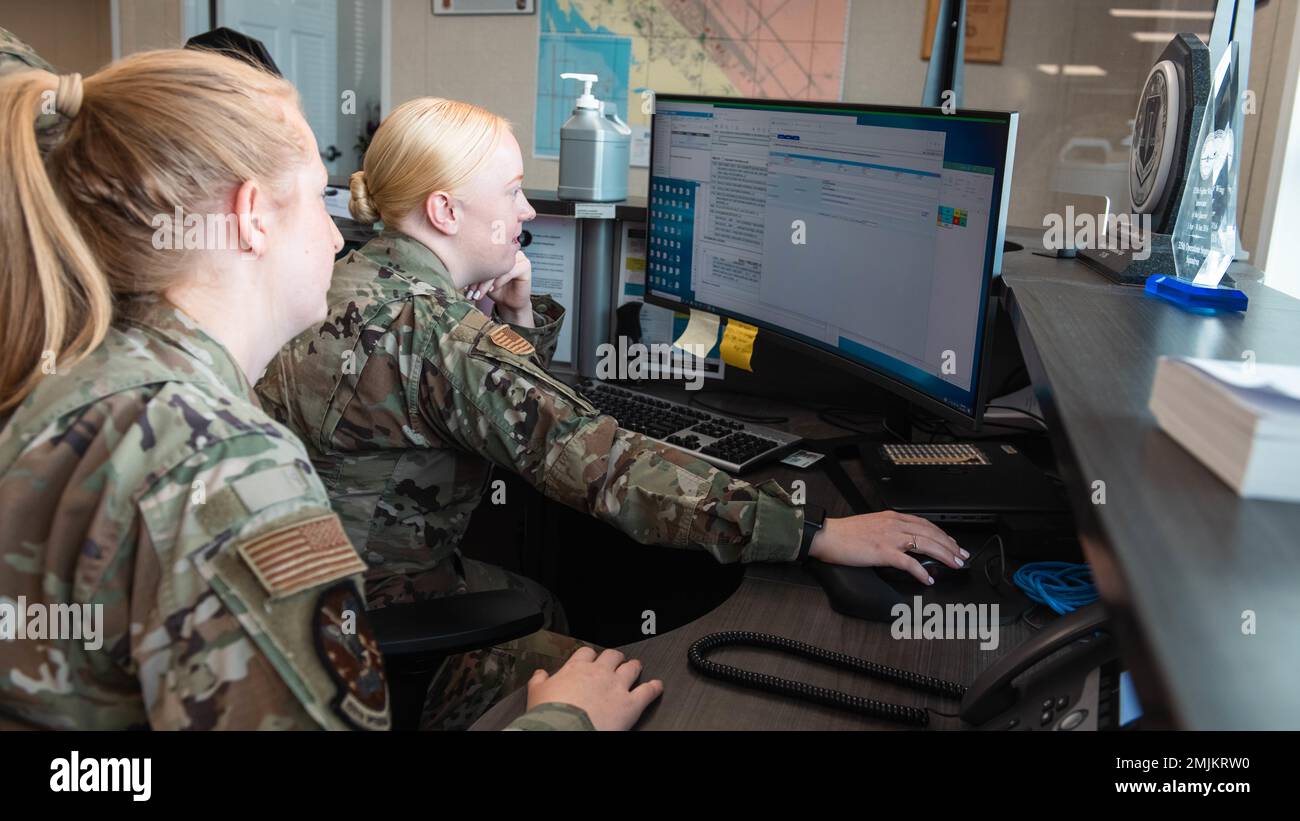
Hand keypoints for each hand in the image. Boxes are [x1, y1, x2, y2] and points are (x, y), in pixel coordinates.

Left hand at [468, 250, 533, 326]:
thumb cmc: (493, 288)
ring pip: (500, 265)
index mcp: (496, 248)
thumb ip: (472, 268)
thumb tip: (456, 265)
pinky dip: (500, 280)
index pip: (481, 252)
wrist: (508, 302)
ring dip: (488, 280)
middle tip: (471, 290)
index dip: (472, 267)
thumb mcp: (479, 277)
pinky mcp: (526, 266)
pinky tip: (493, 289)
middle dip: (479, 275)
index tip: (464, 283)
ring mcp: (517, 256)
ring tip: (480, 292)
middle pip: (491, 258)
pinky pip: (511, 270)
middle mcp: (507, 249)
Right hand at [525, 647, 663, 730]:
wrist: (564, 729)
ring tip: (636, 667)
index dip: (591, 655)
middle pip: (612, 656)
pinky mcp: (631, 703)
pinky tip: (657, 686)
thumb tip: (538, 674)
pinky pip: (647, 691)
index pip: (587, 653)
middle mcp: (599, 672)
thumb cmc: (550, 714)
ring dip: (634, 667)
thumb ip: (539, 681)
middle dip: (615, 658)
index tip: (592, 659)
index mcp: (576, 668)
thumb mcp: (536, 693)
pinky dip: (654, 688)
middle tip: (616, 661)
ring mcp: (617, 686)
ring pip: (631, 668)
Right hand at [808, 511, 968, 584]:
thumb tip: (904, 541)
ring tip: (954, 565)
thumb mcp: (872, 524)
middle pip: (930, 534)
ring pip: (925, 545)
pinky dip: (921, 571)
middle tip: (961, 556)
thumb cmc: (845, 533)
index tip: (952, 544)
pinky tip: (928, 578)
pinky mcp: (883, 552)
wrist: (828, 535)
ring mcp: (890, 538)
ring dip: (943, 555)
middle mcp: (894, 525)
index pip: (925, 524)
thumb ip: (890, 529)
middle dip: (950, 546)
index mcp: (892, 517)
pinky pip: (908, 563)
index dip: (943, 535)